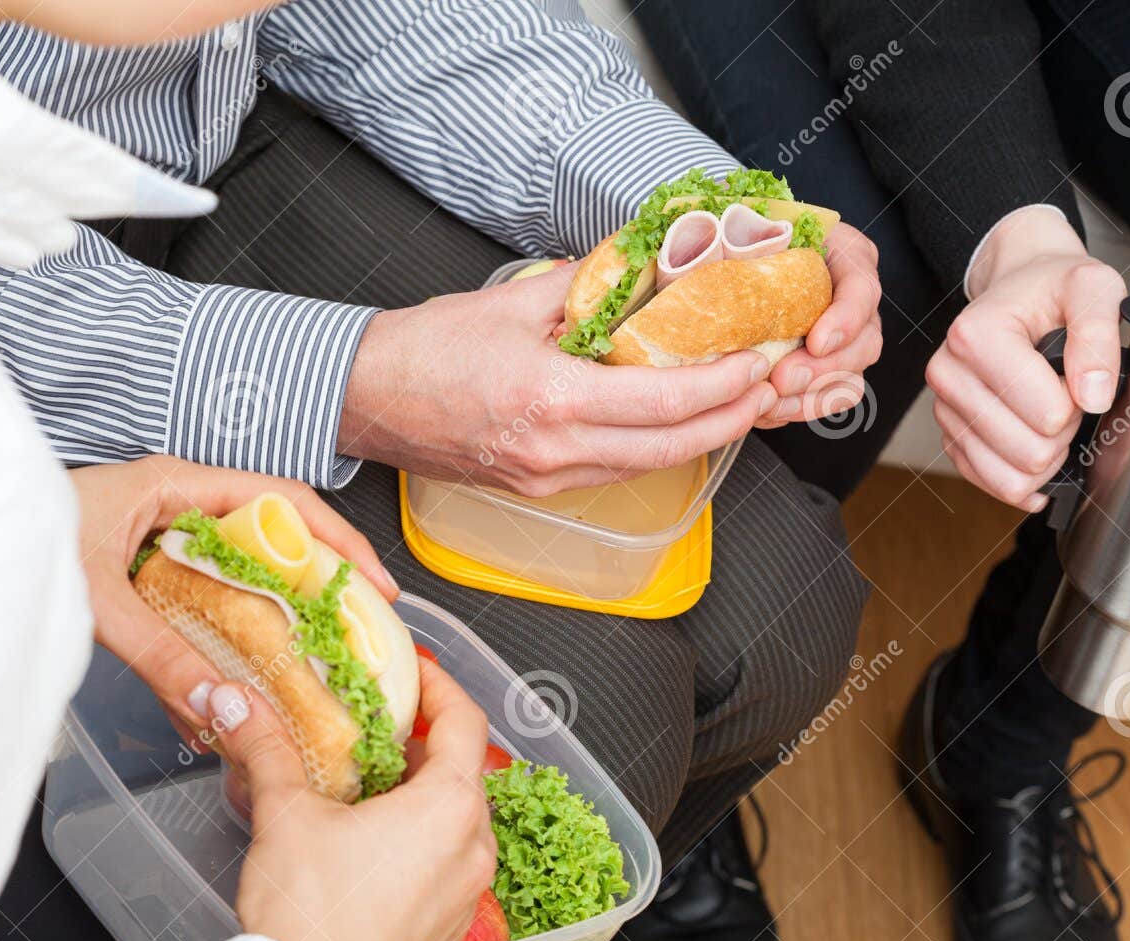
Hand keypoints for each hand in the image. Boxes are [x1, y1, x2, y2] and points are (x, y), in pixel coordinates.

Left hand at [71, 456, 398, 746]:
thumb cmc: (21, 539)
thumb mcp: (95, 598)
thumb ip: (157, 653)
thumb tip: (220, 704)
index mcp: (177, 484)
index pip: (285, 502)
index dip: (340, 542)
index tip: (375, 587)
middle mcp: (178, 502)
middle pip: (277, 533)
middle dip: (323, 578)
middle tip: (359, 627)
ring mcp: (164, 532)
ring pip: (245, 566)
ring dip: (281, 608)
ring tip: (316, 651)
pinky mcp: (146, 564)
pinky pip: (207, 592)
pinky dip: (232, 628)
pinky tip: (238, 668)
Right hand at [220, 656, 496, 940]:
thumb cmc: (307, 921)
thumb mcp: (285, 815)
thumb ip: (265, 747)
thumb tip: (237, 702)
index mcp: (448, 808)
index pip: (466, 722)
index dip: (441, 688)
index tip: (417, 673)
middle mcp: (472, 852)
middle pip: (463, 775)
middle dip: (423, 748)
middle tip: (378, 734)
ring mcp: (466, 899)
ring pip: (457, 828)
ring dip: (422, 803)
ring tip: (368, 796)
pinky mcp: (448, 937)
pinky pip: (447, 875)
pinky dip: (421, 852)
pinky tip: (371, 857)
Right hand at [340, 264, 782, 497]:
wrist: (362, 400)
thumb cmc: (424, 349)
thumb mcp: (512, 301)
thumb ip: (586, 284)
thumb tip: (642, 261)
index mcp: (551, 401)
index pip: (663, 402)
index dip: (721, 387)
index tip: (755, 364)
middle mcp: (555, 452)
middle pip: (670, 448)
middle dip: (729, 421)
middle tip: (766, 391)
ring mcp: (548, 479)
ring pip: (647, 467)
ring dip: (698, 439)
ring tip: (734, 405)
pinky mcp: (538, 490)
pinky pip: (614, 472)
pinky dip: (655, 449)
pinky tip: (675, 424)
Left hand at [758, 222, 880, 427]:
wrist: (738, 257)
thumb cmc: (741, 238)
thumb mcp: (744, 226)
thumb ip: (739, 238)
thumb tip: (700, 257)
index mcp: (846, 255)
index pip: (862, 288)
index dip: (845, 319)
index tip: (817, 341)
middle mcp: (854, 300)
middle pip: (865, 343)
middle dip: (824, 369)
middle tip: (783, 379)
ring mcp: (847, 340)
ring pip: (851, 380)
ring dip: (811, 397)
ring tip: (771, 402)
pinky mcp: (828, 371)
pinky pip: (828, 400)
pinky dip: (799, 409)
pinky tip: (767, 410)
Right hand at [930, 207, 1126, 509]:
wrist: (1020, 288)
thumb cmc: (1054, 289)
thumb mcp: (1092, 287)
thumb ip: (1099, 336)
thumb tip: (1093, 398)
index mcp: (975, 336)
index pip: (1048, 413)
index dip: (1079, 403)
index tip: (1075, 373)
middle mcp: (947, 374)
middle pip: (1029, 453)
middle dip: (1063, 434)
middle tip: (1066, 395)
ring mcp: (944, 409)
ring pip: (1010, 479)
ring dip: (1046, 458)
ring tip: (1050, 416)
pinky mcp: (950, 436)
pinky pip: (993, 485)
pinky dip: (1025, 475)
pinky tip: (1039, 444)